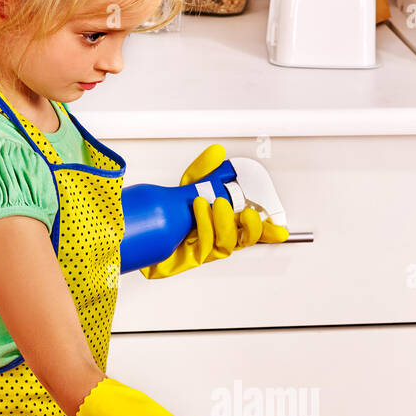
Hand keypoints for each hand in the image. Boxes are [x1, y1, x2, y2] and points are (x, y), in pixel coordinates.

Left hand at [139, 144, 287, 278]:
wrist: (135, 231)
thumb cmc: (164, 214)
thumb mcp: (187, 186)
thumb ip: (204, 171)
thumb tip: (218, 153)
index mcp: (221, 226)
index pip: (248, 231)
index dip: (266, 232)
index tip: (280, 230)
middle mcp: (214, 241)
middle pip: (243, 242)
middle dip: (252, 228)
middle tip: (248, 212)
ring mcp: (201, 252)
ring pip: (225, 245)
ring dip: (224, 222)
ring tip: (216, 202)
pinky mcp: (185, 261)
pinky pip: (203, 248)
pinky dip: (205, 226)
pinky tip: (202, 210)